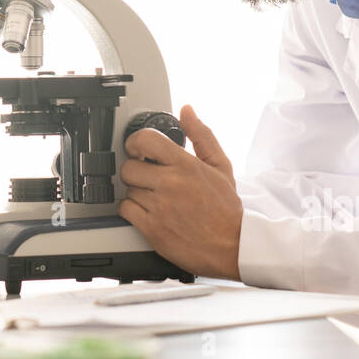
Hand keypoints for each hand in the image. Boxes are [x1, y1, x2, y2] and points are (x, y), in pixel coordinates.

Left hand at [118, 104, 242, 280]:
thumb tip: (187, 112)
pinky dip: (131, 210)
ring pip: (127, 189)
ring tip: (154, 197)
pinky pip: (125, 211)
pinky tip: (147, 211)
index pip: (145, 140)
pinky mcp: (152, 229)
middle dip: (135, 170)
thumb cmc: (226, 210)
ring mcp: (159, 207)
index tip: (138, 150)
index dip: (135, 143)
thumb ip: (201, 135)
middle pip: (129, 167)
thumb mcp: (220, 166)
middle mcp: (171, 184)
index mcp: (185, 165)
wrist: (233, 246)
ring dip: (136, 192)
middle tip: (147, 176)